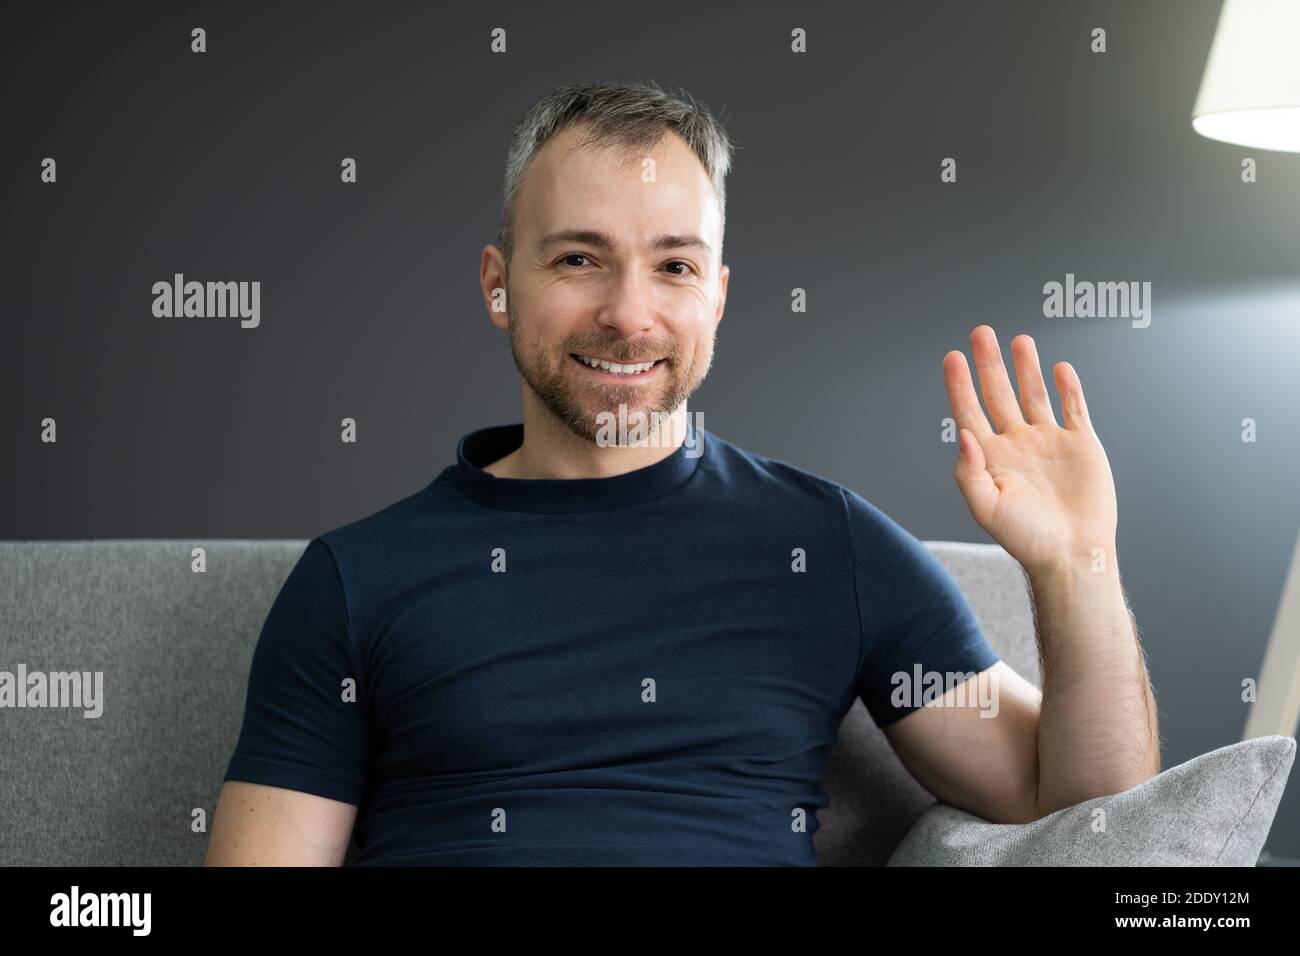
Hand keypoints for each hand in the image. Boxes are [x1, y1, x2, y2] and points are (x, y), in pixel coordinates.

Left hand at [942, 326, 1117, 576]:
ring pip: (1034, 395)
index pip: (969, 411)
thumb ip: (969, 471)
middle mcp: (1016, 443)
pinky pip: (1073, 408)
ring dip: (1026, 367)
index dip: (960, 385)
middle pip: (999, 394)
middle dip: (990, 364)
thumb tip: (962, 434)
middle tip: (981, 332)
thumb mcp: (986, 507)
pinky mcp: (1080, 444)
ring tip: (1018, 339)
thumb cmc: (1025, 537)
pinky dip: (1068, 388)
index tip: (952, 357)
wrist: (1071, 553)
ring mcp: (1048, 441)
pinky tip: (1059, 368)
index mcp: (990, 457)